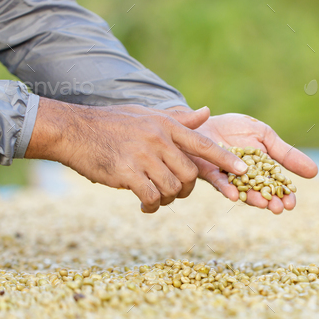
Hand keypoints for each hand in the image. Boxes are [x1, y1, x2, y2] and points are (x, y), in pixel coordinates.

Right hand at [25, 98, 247, 212]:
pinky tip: (144, 206)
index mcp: (165, 125)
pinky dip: (152, 207)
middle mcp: (158, 139)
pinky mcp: (127, 173)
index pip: (203, 144)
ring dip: (168, 200)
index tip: (243, 171)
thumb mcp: (147, 114)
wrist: (74, 130)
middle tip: (173, 193)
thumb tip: (206, 112)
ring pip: (172, 188)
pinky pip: (152, 197)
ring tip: (155, 199)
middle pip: (190, 174)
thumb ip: (178, 118)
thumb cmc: (111, 123)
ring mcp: (143, 155)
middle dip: (186, 189)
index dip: (225, 159)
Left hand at [176, 111, 317, 213]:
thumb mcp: (265, 137)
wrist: (205, 121)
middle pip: (259, 192)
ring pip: (241, 190)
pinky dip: (226, 188)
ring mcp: (227, 176)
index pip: (276, 185)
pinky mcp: (209, 172)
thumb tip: (315, 172)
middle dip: (269, 201)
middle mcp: (244, 177)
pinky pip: (218, 181)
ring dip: (251, 198)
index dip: (284, 195)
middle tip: (278, 208)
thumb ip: (286, 154)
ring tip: (261, 204)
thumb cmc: (235, 129)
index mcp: (260, 170)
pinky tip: (233, 194)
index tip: (291, 204)